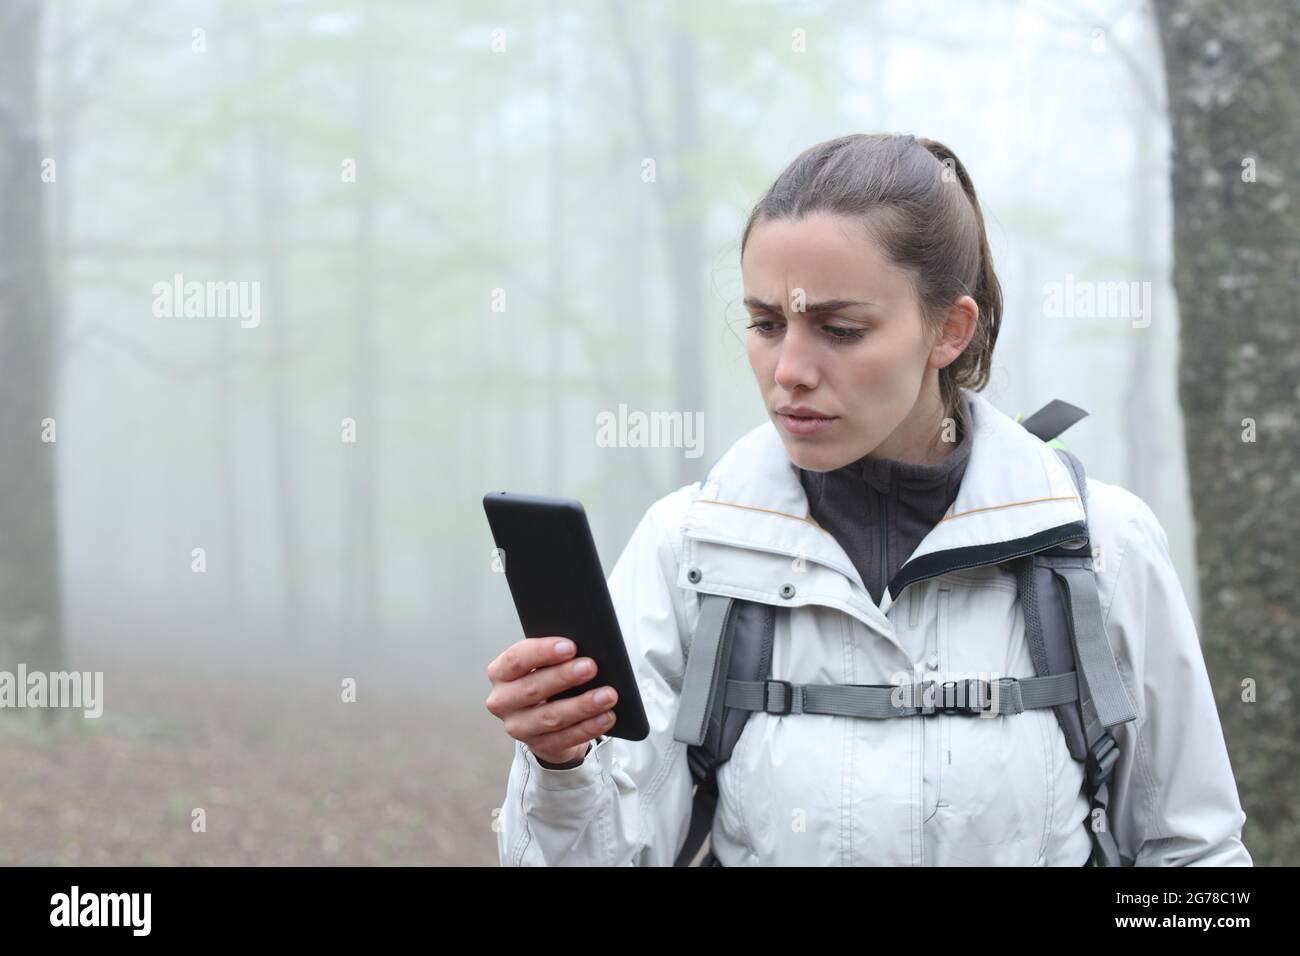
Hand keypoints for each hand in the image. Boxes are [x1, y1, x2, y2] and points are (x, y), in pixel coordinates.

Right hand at [485, 636, 618, 765]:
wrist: (542, 718)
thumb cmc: (544, 679)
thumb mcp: (543, 664)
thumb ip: (556, 656)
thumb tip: (585, 649)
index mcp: (501, 672)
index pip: (516, 659)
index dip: (542, 652)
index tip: (569, 646)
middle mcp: (503, 701)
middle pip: (533, 688)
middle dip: (564, 677)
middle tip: (591, 667)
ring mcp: (518, 727)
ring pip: (551, 717)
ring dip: (582, 705)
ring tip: (607, 695)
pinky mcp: (538, 745)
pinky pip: (566, 738)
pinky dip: (589, 727)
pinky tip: (606, 716)